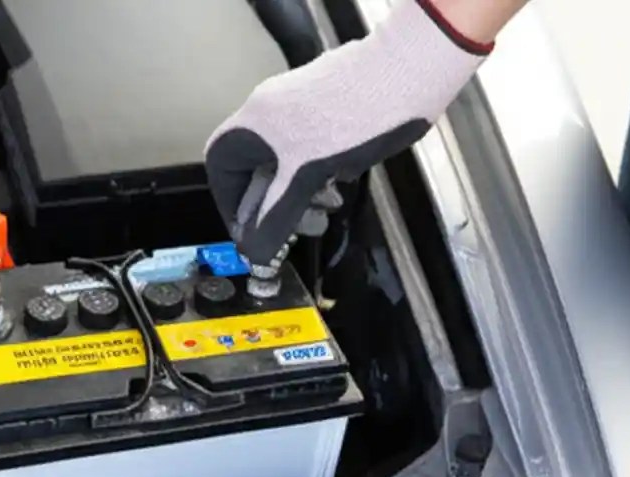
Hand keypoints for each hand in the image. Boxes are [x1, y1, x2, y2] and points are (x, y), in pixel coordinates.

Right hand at [204, 0, 488, 268]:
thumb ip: (276, 218)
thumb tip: (252, 253)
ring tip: (329, 206)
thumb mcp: (308, 178)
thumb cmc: (355, 120)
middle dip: (275, 204)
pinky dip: (318, 172)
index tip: (250, 231)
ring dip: (301, 191)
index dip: (231, 205)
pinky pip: (309, 148)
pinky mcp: (326, 103)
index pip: (221, 169)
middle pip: (255, 167)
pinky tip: (343, 180)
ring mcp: (298, 104)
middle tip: (299, 226)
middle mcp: (268, 110)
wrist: (408, 70)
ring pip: (286, 161)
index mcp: (253, 124)